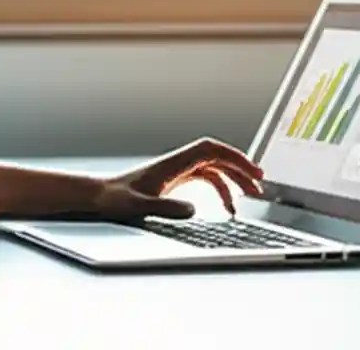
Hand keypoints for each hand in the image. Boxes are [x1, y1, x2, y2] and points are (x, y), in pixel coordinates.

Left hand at [95, 137, 264, 219]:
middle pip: (217, 157)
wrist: (98, 197)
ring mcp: (177, 171)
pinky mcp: (174, 182)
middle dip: (240, 168)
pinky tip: (228, 207)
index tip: (252, 171)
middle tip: (260, 185)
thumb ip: (164, 207)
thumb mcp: (138, 206)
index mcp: (172, 163)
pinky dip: (221, 190)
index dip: (234, 156)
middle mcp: (177, 163)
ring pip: (214, 168)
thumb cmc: (114, 199)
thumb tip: (193, 209)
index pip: (210, 150)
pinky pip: (205, 179)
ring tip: (251, 196)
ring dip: (234, 179)